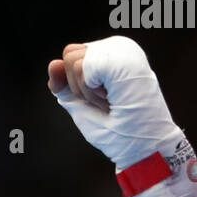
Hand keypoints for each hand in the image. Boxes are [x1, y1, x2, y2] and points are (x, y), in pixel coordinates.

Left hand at [47, 36, 196, 196]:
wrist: (143, 149)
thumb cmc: (119, 133)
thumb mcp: (82, 107)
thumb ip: (64, 86)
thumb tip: (53, 63)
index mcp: (111, 56)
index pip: (71, 58)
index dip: (77, 87)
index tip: (104, 102)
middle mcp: (117, 47)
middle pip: (69, 54)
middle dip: (79, 87)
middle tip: (108, 102)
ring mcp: (121, 50)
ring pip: (73, 60)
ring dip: (86, 92)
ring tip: (112, 101)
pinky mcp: (120, 57)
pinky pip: (81, 66)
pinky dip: (90, 90)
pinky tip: (111, 97)